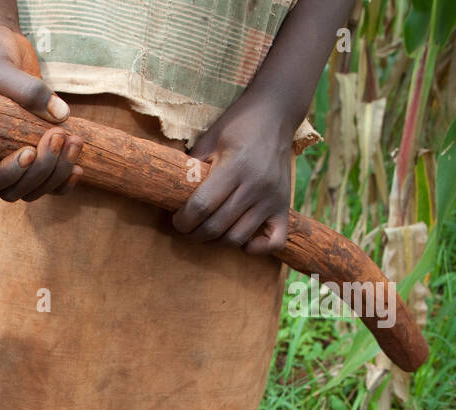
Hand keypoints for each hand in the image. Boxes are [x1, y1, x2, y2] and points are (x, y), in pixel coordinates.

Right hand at [0, 20, 82, 201]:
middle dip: (41, 170)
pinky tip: (79, 167)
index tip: (29, 151)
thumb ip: (27, 90)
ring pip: (33, 190)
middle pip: (13, 191)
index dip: (6, 175)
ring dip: (57, 173)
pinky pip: (47, 184)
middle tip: (58, 135)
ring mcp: (12, 162)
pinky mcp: (34, 156)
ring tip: (75, 141)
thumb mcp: (2, 69)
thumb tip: (61, 114)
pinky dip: (63, 181)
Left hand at [171, 95, 291, 254]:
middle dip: (193, 234)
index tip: (177, 220)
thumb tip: (170, 195)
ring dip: (216, 241)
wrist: (275, 114)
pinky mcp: (284, 206)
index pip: (202, 206)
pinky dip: (255, 248)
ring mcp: (272, 198)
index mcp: (235, 167)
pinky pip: (274, 241)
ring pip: (238, 238)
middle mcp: (256, 186)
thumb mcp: (209, 139)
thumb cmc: (237, 126)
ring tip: (206, 232)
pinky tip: (240, 240)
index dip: (183, 220)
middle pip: (216, 227)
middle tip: (186, 229)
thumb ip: (192, 167)